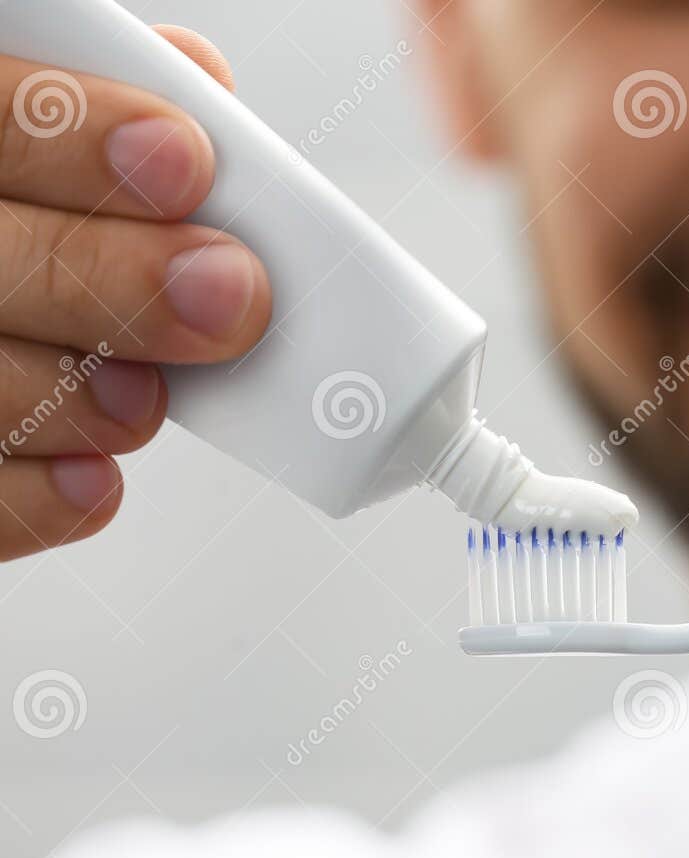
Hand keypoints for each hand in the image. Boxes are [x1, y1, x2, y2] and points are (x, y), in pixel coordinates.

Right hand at [0, 27, 269, 560]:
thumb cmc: (14, 205)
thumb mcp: (22, 108)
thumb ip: (91, 99)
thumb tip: (198, 88)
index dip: (71, 141)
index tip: (186, 164)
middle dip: (112, 282)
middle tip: (231, 297)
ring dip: (74, 399)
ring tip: (147, 400)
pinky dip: (33, 500)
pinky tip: (96, 481)